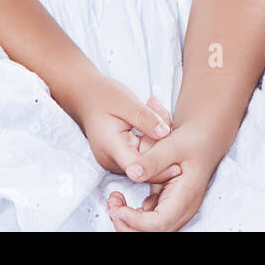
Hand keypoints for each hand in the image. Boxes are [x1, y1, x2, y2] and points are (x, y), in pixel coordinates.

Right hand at [67, 73, 183, 182]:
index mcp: (111, 148)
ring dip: (159, 137)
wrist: (85, 95)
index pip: (138, 169)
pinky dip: (153, 136)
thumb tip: (165, 133)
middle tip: (162, 111)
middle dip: (162, 143)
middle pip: (147, 163)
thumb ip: (145, 118)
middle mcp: (113, 161)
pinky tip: (152, 115)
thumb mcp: (125, 101)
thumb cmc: (102, 96)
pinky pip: (145, 151)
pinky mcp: (124, 155)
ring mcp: (118, 160)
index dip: (159, 169)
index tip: (178, 163)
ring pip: (148, 156)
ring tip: (153, 106)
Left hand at [105, 118, 229, 231]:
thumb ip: (152, 160)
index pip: (160, 223)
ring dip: (128, 221)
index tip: (120, 209)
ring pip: (150, 229)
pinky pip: (148, 220)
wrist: (205, 138)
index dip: (138, 222)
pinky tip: (121, 199)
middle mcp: (182, 208)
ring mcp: (175, 209)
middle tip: (113, 205)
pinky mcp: (167, 205)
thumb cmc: (192, 140)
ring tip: (114, 201)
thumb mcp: (172, 145)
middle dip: (128, 225)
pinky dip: (132, 215)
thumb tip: (132, 173)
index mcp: (185, 196)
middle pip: (155, 232)